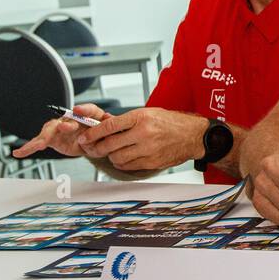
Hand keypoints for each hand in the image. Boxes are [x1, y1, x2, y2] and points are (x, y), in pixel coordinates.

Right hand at [11, 103, 110, 158]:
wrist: (94, 141)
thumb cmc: (100, 132)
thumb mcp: (109, 131)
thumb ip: (109, 126)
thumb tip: (110, 119)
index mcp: (88, 114)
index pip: (88, 109)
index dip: (84, 109)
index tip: (79, 110)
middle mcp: (71, 119)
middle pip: (66, 121)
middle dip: (64, 125)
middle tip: (64, 127)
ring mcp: (59, 128)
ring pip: (49, 131)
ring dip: (43, 138)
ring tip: (37, 145)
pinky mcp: (51, 139)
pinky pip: (39, 143)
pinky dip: (29, 148)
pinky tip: (19, 152)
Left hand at [75, 107, 207, 171]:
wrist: (194, 135)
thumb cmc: (172, 122)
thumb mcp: (148, 113)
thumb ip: (127, 121)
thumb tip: (104, 126)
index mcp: (141, 117)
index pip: (109, 126)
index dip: (93, 133)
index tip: (84, 137)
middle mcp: (143, 133)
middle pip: (109, 144)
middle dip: (97, 147)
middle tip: (92, 147)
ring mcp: (148, 149)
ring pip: (117, 157)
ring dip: (110, 156)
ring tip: (112, 152)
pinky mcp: (152, 162)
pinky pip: (128, 166)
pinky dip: (122, 163)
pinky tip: (124, 158)